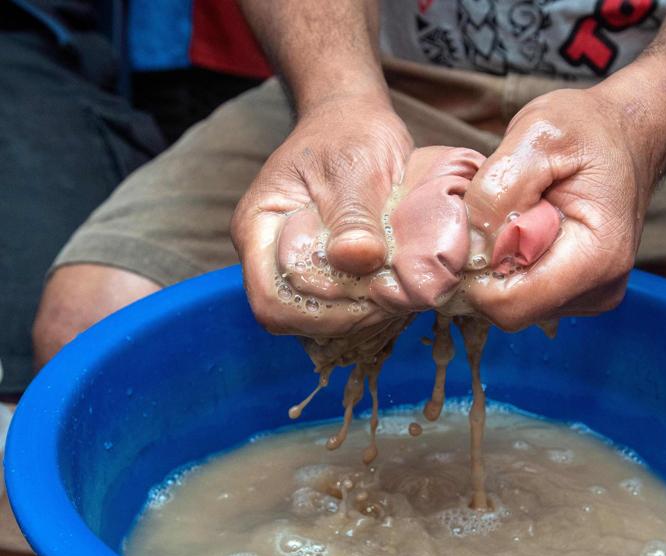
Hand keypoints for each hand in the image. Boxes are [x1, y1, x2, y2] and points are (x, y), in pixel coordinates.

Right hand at [231, 95, 412, 336]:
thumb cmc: (349, 133)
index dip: (321, 314)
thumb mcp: (355, 165)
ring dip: (361, 316)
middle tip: (396, 299)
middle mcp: (269, 255)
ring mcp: (295, 263)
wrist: (353, 118)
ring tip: (399, 294)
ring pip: (319, 319)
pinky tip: (395, 289)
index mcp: (259, 228)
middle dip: (347, 319)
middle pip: (296, 319)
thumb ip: (353, 214)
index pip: (272, 302)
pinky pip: (339, 305)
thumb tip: (357, 260)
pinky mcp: (323, 268)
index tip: (370, 298)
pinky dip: (367, 306)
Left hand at [463, 86, 655, 330]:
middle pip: (507, 308)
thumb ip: (498, 188)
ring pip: (510, 302)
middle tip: (492, 210)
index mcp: (596, 258)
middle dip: (484, 264)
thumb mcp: (538, 136)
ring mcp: (590, 295)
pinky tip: (523, 227)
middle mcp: (599, 289)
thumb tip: (466, 240)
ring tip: (515, 213)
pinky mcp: (577, 292)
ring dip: (496, 262)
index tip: (468, 224)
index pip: (509, 305)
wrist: (627, 132)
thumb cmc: (588, 129)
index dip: (473, 272)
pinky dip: (509, 263)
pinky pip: (522, 292)